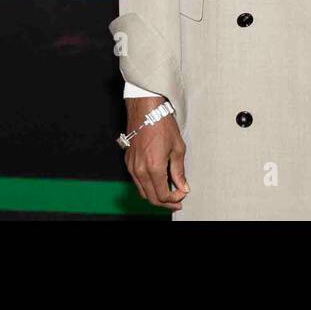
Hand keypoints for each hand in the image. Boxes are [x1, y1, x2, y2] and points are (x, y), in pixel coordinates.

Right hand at [123, 96, 188, 210]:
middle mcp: (140, 170)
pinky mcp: (128, 161)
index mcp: (154, 167)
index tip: (182, 194)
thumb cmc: (161, 124)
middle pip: (151, 198)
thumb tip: (183, 186)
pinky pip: (137, 181)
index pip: (163, 195)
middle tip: (177, 200)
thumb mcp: (177, 148)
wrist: (145, 109)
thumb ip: (179, 171)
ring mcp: (132, 166)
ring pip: (142, 192)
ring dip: (155, 195)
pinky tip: (157, 181)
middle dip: (165, 202)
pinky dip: (147, 186)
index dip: (174, 199)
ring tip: (168, 192)